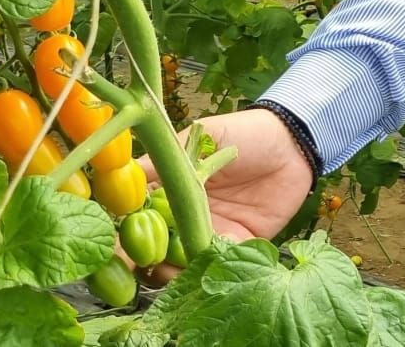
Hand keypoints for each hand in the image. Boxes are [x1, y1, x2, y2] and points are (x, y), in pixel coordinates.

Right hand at [137, 108, 315, 280]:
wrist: (295, 143)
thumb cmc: (246, 132)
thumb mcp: (204, 137)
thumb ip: (168, 157)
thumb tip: (125, 171)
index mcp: (171, 189)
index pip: (137, 217)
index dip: (121, 233)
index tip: (110, 245)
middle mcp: (185, 215)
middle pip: (154, 248)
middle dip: (140, 263)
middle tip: (136, 268)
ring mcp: (211, 232)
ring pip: (182, 263)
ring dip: (170, 273)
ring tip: (165, 273)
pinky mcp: (239, 245)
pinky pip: (218, 265)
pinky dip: (206, 271)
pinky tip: (200, 269)